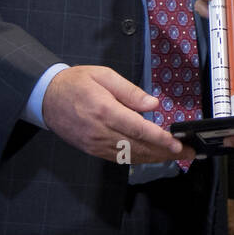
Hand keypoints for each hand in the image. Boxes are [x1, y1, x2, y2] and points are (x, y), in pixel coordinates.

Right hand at [42, 65, 193, 164]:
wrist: (45, 97)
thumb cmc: (75, 83)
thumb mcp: (104, 75)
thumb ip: (130, 91)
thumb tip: (153, 104)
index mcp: (105, 110)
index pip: (138, 129)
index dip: (160, 139)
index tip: (177, 144)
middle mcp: (100, 131)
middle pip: (138, 147)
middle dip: (165, 152)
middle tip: (188, 153)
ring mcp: (95, 144)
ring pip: (130, 156)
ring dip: (154, 158)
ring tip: (175, 156)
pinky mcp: (91, 149)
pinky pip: (118, 158)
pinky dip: (137, 159)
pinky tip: (150, 156)